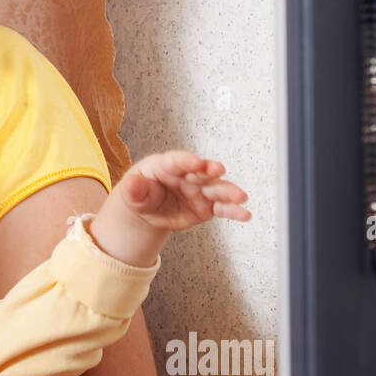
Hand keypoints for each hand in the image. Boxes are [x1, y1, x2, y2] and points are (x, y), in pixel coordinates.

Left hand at [117, 150, 250, 230]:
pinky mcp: (207, 206)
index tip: (196, 163)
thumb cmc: (140, 193)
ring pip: (216, 189)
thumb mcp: (132, 192)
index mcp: (167, 165)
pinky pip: (222, 208)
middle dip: (210, 170)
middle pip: (201, 171)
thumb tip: (130, 183)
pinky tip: (245, 214)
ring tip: (241, 197)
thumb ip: (134, 188)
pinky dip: (233, 211)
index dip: (186, 161)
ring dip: (229, 191)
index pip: (177, 161)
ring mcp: (199, 190)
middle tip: (218, 170)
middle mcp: (187, 175)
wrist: (148, 210)